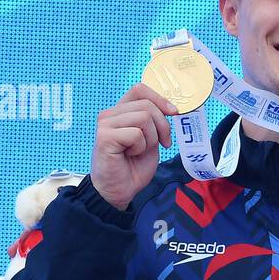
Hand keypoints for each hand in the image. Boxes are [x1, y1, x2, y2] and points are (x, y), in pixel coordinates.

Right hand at [90, 83, 176, 210]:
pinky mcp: (104, 137)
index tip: (174, 113)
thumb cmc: (134, 165)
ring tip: (139, 151)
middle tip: (162, 144)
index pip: (140, 89)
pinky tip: (129, 156)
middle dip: (162, 126)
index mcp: (121, 111)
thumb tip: (172, 107)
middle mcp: (110, 114)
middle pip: (147, 105)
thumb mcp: (151, 138)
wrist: (120, 190)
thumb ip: (156, 120)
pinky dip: (140, 148)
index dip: (160, 99)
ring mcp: (105, 124)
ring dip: (151, 139)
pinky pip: (136, 134)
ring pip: (144, 118)